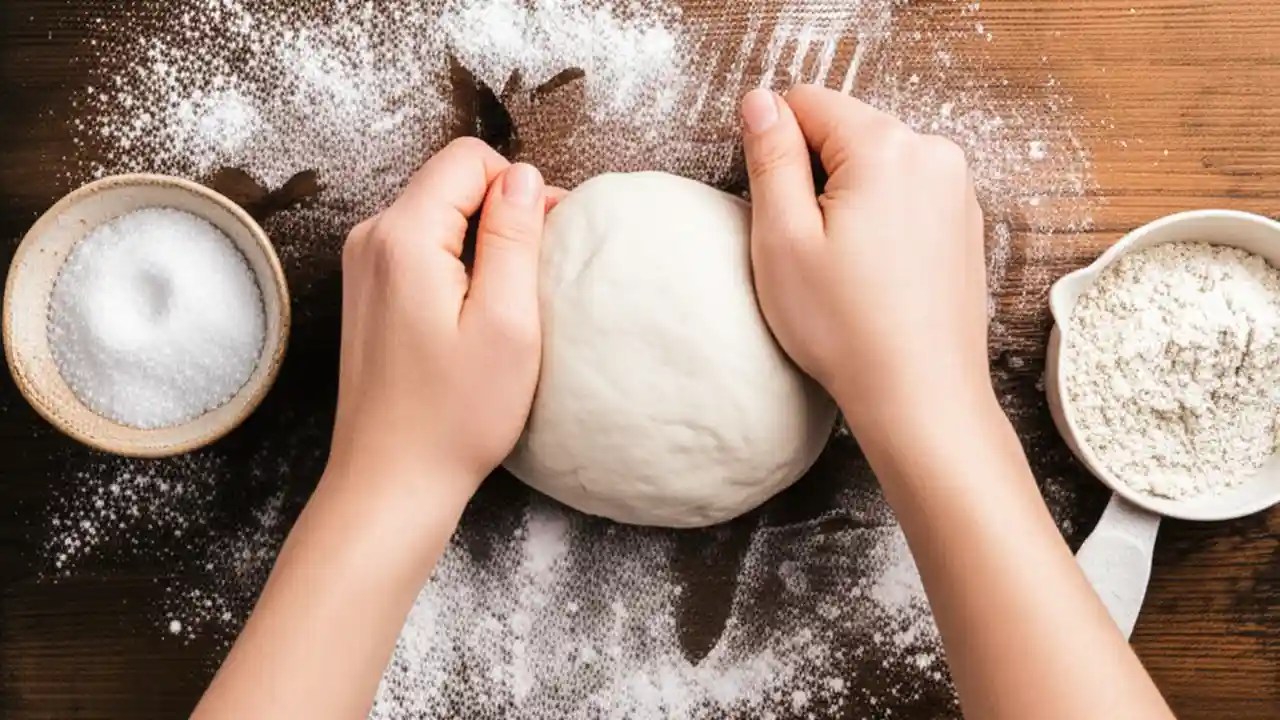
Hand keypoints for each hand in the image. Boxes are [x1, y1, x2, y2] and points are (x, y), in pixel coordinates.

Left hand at [329, 137, 548, 499]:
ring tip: (505, 305)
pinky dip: (457, 266)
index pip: (469, 158)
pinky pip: (421, 248)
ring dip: (481, 243)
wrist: (391, 481)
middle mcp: (371, 238)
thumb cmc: (455, 416)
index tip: (545, 242)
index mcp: (404, 236)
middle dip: (501, 214)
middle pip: (451, 182)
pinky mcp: (367, 292)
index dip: (520, 188)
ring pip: (438, 214)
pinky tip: (473, 318)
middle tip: (534, 279)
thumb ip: (515, 237)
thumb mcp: (507, 322)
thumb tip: (526, 176)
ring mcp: (363, 265)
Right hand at [739, 85, 990, 434]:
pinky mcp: (964, 222)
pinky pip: (905, 195)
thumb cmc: (846, 328)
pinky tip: (873, 273)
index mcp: (885, 146)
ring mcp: (957, 188)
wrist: (921, 396)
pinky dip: (881, 220)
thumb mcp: (783, 238)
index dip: (776, 150)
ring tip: (845, 266)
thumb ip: (770, 156)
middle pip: (845, 130)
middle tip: (811, 247)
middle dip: (816, 176)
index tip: (780, 210)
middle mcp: (932, 152)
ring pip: (874, 163)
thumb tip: (760, 102)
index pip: (806, 102)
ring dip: (848, 199)